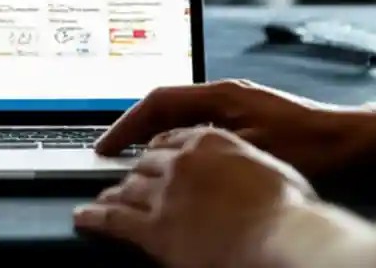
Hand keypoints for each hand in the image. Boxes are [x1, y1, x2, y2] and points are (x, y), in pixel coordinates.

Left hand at [75, 126, 312, 267]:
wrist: (287, 238)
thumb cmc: (290, 210)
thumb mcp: (268, 167)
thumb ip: (240, 163)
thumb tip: (235, 173)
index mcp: (210, 139)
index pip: (170, 136)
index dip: (155, 147)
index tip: (149, 153)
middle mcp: (182, 161)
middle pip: (145, 162)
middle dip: (135, 172)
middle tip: (126, 182)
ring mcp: (165, 192)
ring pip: (127, 187)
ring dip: (115, 193)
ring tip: (103, 200)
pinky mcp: (154, 226)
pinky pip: (113, 218)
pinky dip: (95, 216)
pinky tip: (85, 217)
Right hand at [94, 80, 375, 177]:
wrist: (352, 139)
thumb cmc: (311, 145)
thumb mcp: (251, 149)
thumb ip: (206, 146)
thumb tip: (164, 152)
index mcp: (221, 94)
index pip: (158, 101)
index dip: (126, 124)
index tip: (107, 145)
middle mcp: (224, 92)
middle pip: (163, 104)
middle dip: (132, 128)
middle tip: (109, 152)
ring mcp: (234, 102)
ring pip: (179, 114)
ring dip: (153, 134)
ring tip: (132, 158)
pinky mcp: (244, 116)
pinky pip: (196, 123)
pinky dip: (176, 139)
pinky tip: (173, 161)